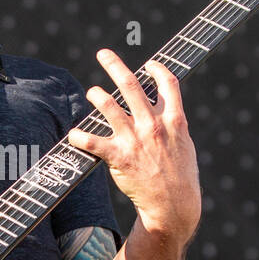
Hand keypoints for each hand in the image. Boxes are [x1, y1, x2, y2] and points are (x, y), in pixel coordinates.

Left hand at [66, 51, 200, 242]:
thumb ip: (173, 126)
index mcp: (174, 121)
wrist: (174, 205)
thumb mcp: (185, 146)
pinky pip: (92, 142)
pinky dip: (79, 137)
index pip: (168, 84)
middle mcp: (153, 125)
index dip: (157, 69)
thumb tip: (167, 112)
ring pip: (108, 106)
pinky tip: (73, 135)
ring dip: (96, 95)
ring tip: (92, 92)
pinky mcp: (119, 157)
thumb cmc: (180, 177)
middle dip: (114, 65)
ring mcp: (135, 140)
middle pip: (131, 85)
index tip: (148, 64)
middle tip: (103, 54)